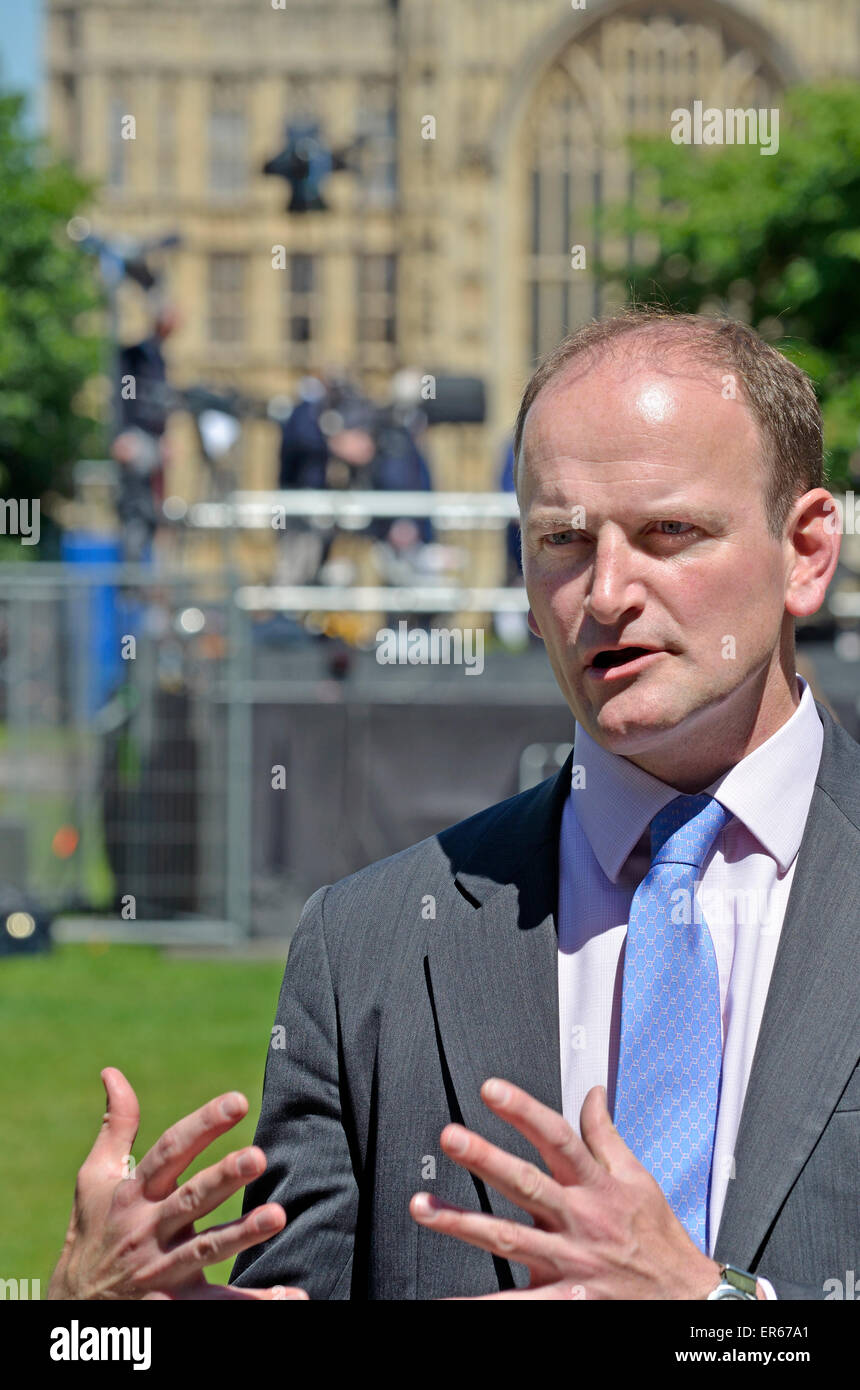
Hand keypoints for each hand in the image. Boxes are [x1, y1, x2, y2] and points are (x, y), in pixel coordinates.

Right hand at [48, 1067, 307, 1300]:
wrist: (72, 1311)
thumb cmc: (91, 1232)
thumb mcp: (95, 1179)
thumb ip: (116, 1126)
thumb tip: (113, 1071)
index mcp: (134, 1193)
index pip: (170, 1151)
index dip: (202, 1125)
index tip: (238, 1100)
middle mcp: (148, 1228)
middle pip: (191, 1198)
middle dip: (223, 1178)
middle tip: (259, 1156)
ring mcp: (162, 1269)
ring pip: (207, 1248)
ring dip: (243, 1233)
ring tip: (279, 1215)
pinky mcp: (174, 1306)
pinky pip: (218, 1305)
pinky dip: (252, 1303)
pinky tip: (290, 1298)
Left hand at [409, 1079, 723, 1299]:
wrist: (688, 1301)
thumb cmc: (659, 1237)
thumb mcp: (639, 1178)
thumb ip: (606, 1135)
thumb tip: (592, 1091)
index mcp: (595, 1185)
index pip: (557, 1138)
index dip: (525, 1111)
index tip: (490, 1088)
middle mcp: (580, 1220)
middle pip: (526, 1183)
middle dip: (486, 1159)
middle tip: (449, 1136)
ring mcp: (571, 1262)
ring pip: (508, 1239)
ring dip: (461, 1222)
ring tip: (422, 1207)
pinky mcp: (567, 1301)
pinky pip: (516, 1306)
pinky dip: (478, 1305)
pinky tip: (443, 1301)